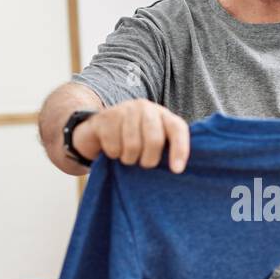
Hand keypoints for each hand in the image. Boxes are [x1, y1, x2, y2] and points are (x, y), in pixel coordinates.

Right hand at [72, 99, 189, 173]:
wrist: (99, 129)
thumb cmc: (134, 140)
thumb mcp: (153, 142)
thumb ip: (167, 149)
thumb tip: (178, 169)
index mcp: (162, 114)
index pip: (177, 129)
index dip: (180, 149)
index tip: (176, 170)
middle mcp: (145, 107)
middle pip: (154, 140)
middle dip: (149, 160)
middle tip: (144, 164)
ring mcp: (124, 109)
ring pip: (133, 146)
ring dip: (129, 159)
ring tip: (127, 156)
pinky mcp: (105, 118)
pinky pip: (114, 146)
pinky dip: (113, 154)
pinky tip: (113, 149)